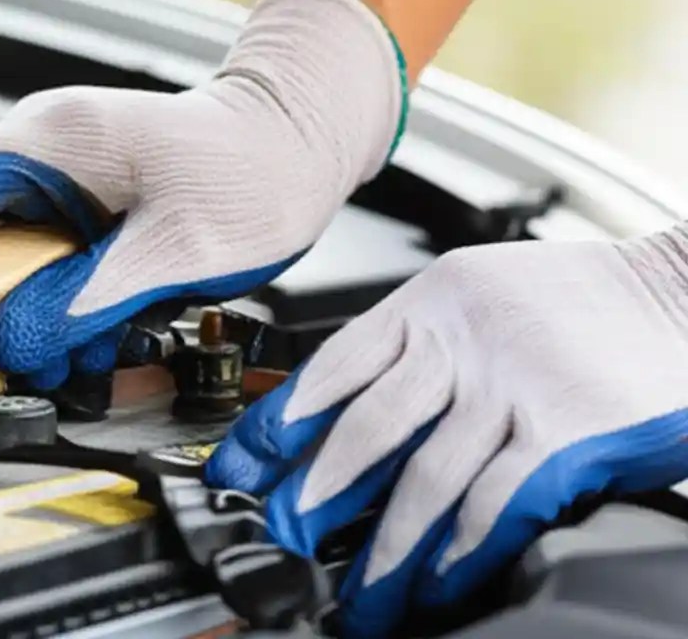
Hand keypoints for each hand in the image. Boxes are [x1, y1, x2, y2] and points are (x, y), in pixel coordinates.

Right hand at [0, 0, 404, 388]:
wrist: (300, 144)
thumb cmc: (253, 172)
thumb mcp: (175, 250)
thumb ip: (87, 300)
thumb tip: (13, 340)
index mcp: (53, 144)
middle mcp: (45, 153)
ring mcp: (61, 177)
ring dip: (14, 313)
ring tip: (67, 352)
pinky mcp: (81, 204)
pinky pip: (38, 260)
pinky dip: (51, 306)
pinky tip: (94, 334)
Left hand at [205, 229, 687, 637]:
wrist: (686, 293)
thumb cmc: (583, 299)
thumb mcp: (481, 292)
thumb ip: (417, 343)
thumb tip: (346, 411)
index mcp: (431, 302)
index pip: (333, 367)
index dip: (279, 424)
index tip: (243, 467)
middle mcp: (463, 340)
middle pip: (365, 429)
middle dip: (315, 495)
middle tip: (283, 538)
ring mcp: (513, 386)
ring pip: (424, 480)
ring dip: (384, 548)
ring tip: (361, 593)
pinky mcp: (565, 433)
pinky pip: (493, 505)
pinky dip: (456, 553)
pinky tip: (433, 582)